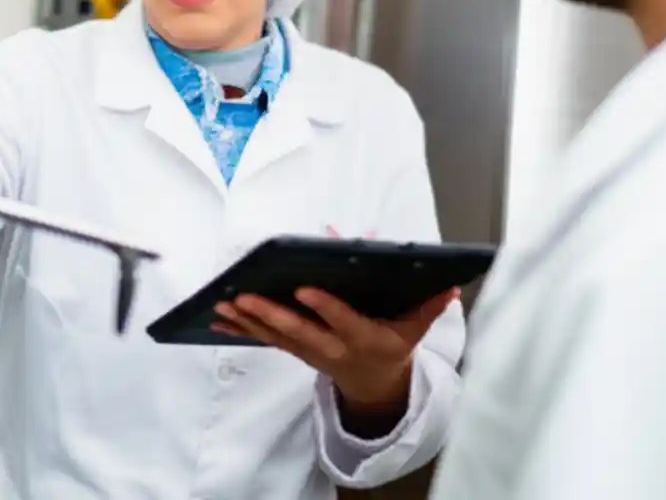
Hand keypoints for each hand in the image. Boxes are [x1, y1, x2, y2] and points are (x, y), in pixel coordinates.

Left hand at [213, 287, 458, 414]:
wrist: (375, 383)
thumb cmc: (394, 344)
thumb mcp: (415, 327)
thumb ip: (427, 304)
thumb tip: (446, 282)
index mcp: (363, 337)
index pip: (342, 321)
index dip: (324, 307)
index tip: (303, 289)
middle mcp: (332, 347)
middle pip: (298, 331)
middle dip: (269, 315)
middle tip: (243, 297)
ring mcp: (310, 352)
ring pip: (275, 337)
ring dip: (247, 322)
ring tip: (222, 305)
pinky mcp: (295, 351)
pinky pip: (266, 341)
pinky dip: (242, 330)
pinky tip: (219, 321)